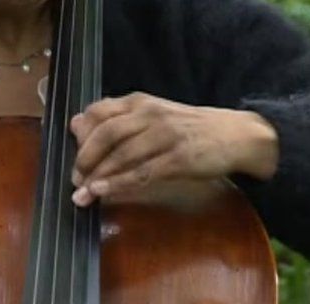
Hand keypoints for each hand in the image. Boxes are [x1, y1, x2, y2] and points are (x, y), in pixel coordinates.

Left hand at [68, 92, 278, 206]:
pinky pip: (142, 173)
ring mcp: (165, 136)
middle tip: (74, 180)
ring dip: (98, 177)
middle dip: (85, 159)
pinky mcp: (179, 158)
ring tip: (81, 195)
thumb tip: (75, 123)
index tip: (72, 156)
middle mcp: (150, 114)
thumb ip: (117, 120)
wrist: (237, 135)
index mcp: (140, 102)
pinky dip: (119, 184)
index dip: (80, 136)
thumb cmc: (192, 129)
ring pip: (121, 155)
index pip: (99, 112)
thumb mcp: (153, 116)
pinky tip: (103, 194)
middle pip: (106, 133)